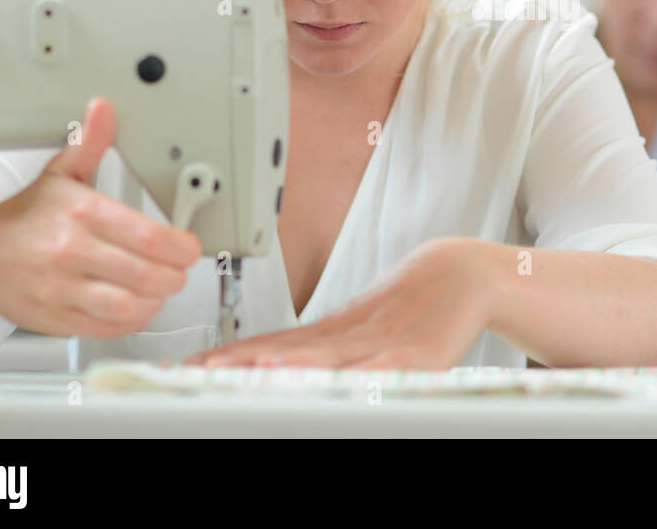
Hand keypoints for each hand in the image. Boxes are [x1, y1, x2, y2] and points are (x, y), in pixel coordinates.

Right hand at [0, 97, 201, 337]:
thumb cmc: (25, 216)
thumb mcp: (60, 173)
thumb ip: (90, 143)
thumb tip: (102, 110)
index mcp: (81, 212)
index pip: (151, 237)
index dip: (182, 248)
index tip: (190, 248)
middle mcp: (70, 251)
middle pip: (148, 275)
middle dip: (175, 275)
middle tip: (178, 270)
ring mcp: (61, 288)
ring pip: (130, 306)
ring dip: (156, 300)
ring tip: (159, 288)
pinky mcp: (55, 318)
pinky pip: (107, 327)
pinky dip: (130, 320)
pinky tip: (135, 306)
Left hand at [185, 236, 494, 369]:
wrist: (464, 273)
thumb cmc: (413, 303)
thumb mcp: (362, 326)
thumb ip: (323, 348)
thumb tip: (269, 360)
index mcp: (337, 331)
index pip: (274, 345)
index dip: (233, 355)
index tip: (192, 366)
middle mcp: (354, 335)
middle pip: (293, 350)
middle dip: (246, 361)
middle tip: (204, 370)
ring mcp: (387, 343)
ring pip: (334, 356)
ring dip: (292, 363)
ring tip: (254, 366)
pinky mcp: (422, 356)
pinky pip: (389, 369)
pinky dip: (364, 374)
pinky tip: (344, 382)